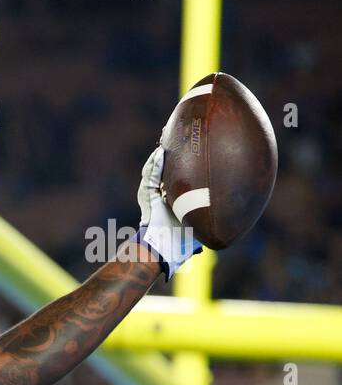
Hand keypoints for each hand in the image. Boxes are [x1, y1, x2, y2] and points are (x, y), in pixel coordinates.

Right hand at [136, 144, 199, 280]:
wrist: (162, 251)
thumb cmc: (180, 244)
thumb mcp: (201, 227)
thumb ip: (212, 219)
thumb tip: (237, 218)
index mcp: (172, 199)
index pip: (176, 175)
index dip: (181, 160)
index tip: (192, 146)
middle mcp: (160, 194)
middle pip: (164, 166)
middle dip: (170, 150)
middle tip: (179, 133)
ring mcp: (151, 194)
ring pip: (154, 167)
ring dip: (161, 152)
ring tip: (167, 135)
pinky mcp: (147, 196)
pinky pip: (151, 176)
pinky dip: (156, 164)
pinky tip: (162, 152)